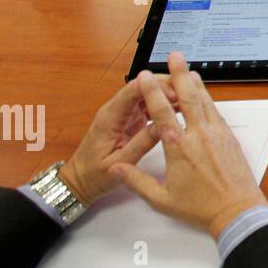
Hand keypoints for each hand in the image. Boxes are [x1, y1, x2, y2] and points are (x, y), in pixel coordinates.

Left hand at [59, 59, 180, 203]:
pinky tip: (179, 110)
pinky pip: (149, 106)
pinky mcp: (131, 120)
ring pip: (148, 94)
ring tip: (189, 100)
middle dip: (165, 86)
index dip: (155, 87)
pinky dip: (164, 106)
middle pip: (143, 87)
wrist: (78, 181)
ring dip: (167, 95)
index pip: (133, 89)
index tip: (175, 94)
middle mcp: (117, 110)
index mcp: (110, 117)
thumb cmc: (93, 175)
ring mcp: (124, 114)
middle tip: (187, 95)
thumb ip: (141, 143)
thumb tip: (163, 127)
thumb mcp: (118, 163)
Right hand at [110, 65, 267, 237]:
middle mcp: (198, 135)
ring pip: (204, 101)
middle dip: (179, 74)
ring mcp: (216, 134)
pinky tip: (203, 92)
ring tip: (187, 68)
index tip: (144, 76)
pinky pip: (216, 111)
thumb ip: (136, 181)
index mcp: (178, 148)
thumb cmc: (200, 207)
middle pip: (187, 97)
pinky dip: (208, 98)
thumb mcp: (162, 199)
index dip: (152, 92)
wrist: (236, 210)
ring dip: (194, 82)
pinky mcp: (228, 136)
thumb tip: (115, 168)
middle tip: (174, 56)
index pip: (161, 113)